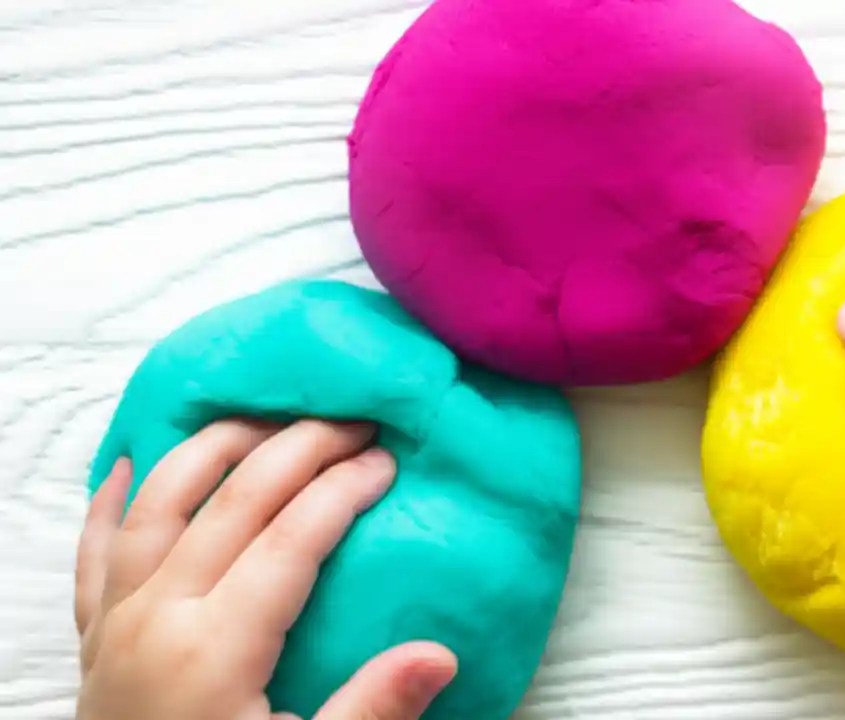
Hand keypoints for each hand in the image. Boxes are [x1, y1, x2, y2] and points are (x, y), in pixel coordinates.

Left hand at [76, 419, 456, 718]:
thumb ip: (372, 710)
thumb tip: (440, 653)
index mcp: (217, 647)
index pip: (292, 536)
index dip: (343, 487)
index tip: (386, 459)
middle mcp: (158, 616)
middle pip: (231, 499)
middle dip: (297, 447)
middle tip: (351, 419)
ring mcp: (115, 622)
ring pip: (157, 503)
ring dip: (209, 448)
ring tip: (260, 417)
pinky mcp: (91, 639)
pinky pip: (93, 552)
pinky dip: (110, 502)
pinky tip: (127, 464)